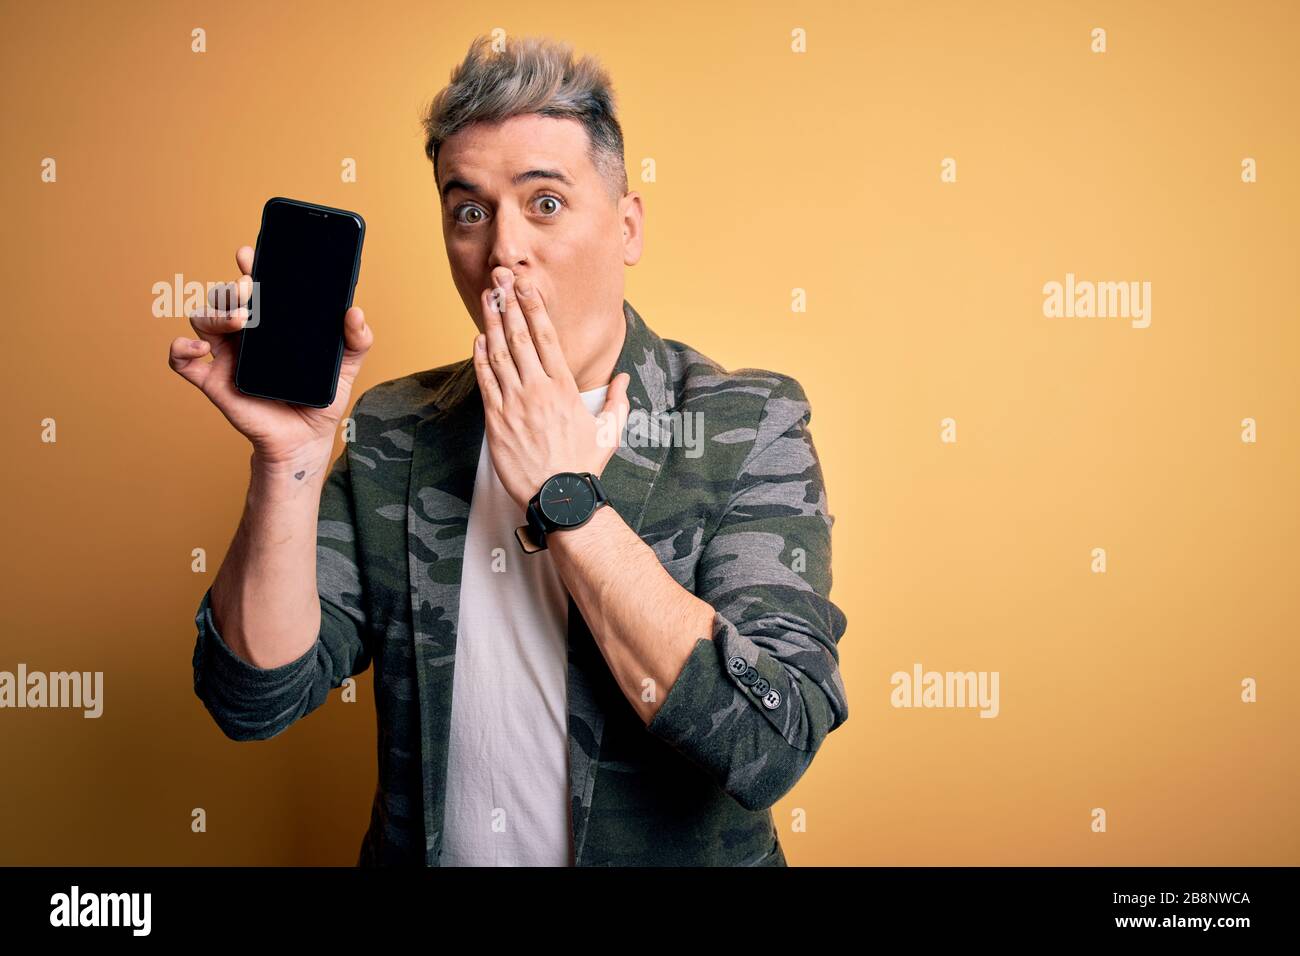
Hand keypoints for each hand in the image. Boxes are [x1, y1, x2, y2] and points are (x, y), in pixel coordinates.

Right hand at [168, 244, 373, 465]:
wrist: (305, 440)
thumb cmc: (318, 399)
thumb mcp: (346, 366)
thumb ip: (357, 339)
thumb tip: (355, 312)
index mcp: (271, 322)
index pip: (255, 286)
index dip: (249, 266)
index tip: (250, 254)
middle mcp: (244, 333)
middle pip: (225, 296)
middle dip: (233, 287)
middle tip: (250, 289)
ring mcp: (226, 355)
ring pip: (202, 318)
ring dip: (215, 313)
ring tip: (240, 319)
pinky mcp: (213, 381)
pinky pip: (180, 361)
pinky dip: (179, 349)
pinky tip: (198, 349)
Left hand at [472, 266, 629, 511]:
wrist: (559, 498)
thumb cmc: (584, 466)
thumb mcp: (609, 432)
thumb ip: (618, 401)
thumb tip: (623, 378)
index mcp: (564, 388)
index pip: (546, 338)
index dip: (534, 308)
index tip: (526, 286)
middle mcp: (538, 390)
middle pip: (520, 338)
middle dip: (509, 305)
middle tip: (500, 278)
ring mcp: (515, 405)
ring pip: (500, 355)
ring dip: (492, 324)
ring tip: (486, 299)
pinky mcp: (497, 422)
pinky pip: (486, 383)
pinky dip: (481, 359)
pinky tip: (478, 339)